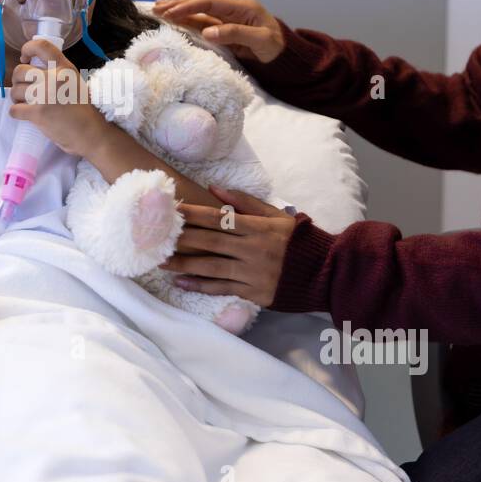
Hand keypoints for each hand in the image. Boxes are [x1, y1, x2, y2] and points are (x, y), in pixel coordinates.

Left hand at [9, 38, 104, 154]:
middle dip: (17, 80)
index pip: (41, 46)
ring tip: (26, 104)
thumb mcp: (76, 82)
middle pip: (20, 71)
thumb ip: (58, 74)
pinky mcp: (38, 113)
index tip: (24, 57)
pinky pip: (14, 109)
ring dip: (17, 98)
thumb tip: (34, 70)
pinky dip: (16, 113)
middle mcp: (54, 78)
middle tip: (24, 89)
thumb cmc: (85, 111)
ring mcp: (45, 95)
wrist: (92, 133)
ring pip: (15, 91)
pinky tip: (25, 115)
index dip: (27, 48)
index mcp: (65, 68)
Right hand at [152, 0, 283, 63]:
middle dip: (177, 5)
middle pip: (200, 2)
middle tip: (155, 8)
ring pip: (198, 10)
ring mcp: (227, 17)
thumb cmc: (276, 47)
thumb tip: (206, 32)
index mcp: (241, 7)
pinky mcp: (224, 27)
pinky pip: (201, 21)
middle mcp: (232, 9)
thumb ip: (235, 34)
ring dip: (177, 10)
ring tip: (157, 9)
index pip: (209, 3)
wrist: (286, 55)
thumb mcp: (261, 41)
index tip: (170, 12)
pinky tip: (171, 19)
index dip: (188, 6)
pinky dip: (184, 19)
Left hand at [158, 186, 297, 308]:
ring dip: (183, 264)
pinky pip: (222, 288)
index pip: (218, 218)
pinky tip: (181, 282)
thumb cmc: (298, 240)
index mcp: (257, 228)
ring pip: (211, 268)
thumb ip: (245, 202)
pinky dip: (200, 286)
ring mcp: (252, 273)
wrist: (325, 273)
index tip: (171, 210)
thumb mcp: (277, 216)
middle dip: (181, 239)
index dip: (192, 214)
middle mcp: (252, 250)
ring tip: (160, 261)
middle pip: (210, 243)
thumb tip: (214, 188)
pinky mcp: (254, 293)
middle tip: (154, 237)